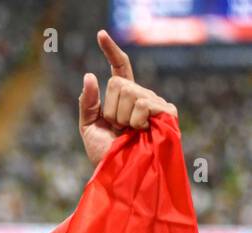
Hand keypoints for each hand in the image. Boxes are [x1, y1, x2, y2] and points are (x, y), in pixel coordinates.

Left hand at [79, 30, 177, 166]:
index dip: (111, 51)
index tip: (99, 34)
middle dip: (111, 109)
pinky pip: (144, 103)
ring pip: (130, 93)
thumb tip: (90, 75)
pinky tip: (141, 131)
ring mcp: (156, 102)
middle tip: (119, 129)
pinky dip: (136, 120)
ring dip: (122, 118)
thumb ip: (87, 103)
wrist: (120, 175)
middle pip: (118, 83)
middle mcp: (142, 96)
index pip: (119, 69)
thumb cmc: (106, 155)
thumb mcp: (89, 128)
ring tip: (130, 133)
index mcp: (124, 98)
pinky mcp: (167, 112)